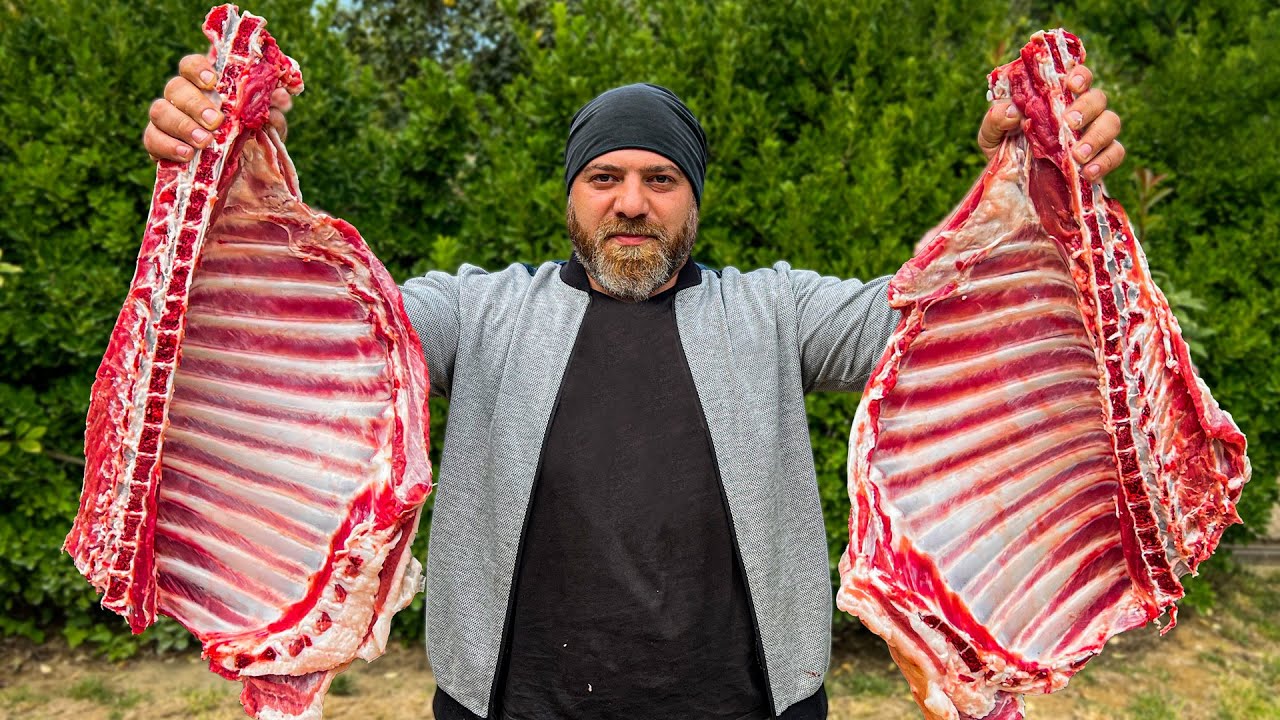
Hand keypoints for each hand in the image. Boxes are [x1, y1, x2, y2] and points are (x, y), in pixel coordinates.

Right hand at [143, 54, 291, 162]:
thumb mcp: (267, 129)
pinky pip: (152, 139)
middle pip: (175, 88)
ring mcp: (167, 122)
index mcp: (206, 88)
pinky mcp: (159, 146)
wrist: (240, 180)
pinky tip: (186, 154)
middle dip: (195, 104)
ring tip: (204, 141)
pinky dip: (168, 145)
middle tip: (216, 121)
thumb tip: (280, 101)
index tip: (212, 81)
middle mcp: (182, 100)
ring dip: (182, 125)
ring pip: (159, 111)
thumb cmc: (250, 144)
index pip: (191, 66)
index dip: (197, 69)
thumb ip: (272, 114)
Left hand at [977, 65, 1124, 181]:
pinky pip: (1115, 153)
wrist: (1011, 184)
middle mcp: (1080, 111)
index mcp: (1057, 98)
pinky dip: (1106, 161)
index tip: (1070, 86)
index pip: (1077, 76)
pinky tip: (1088, 173)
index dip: (1079, 76)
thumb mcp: (990, 135)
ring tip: (1078, 156)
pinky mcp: (1100, 158)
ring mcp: (1093, 134)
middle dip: (1087, 107)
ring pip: (1112, 122)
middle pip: (1098, 98)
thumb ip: (995, 120)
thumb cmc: (1004, 149)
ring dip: (1098, 136)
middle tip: (1070, 123)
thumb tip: (1013, 111)